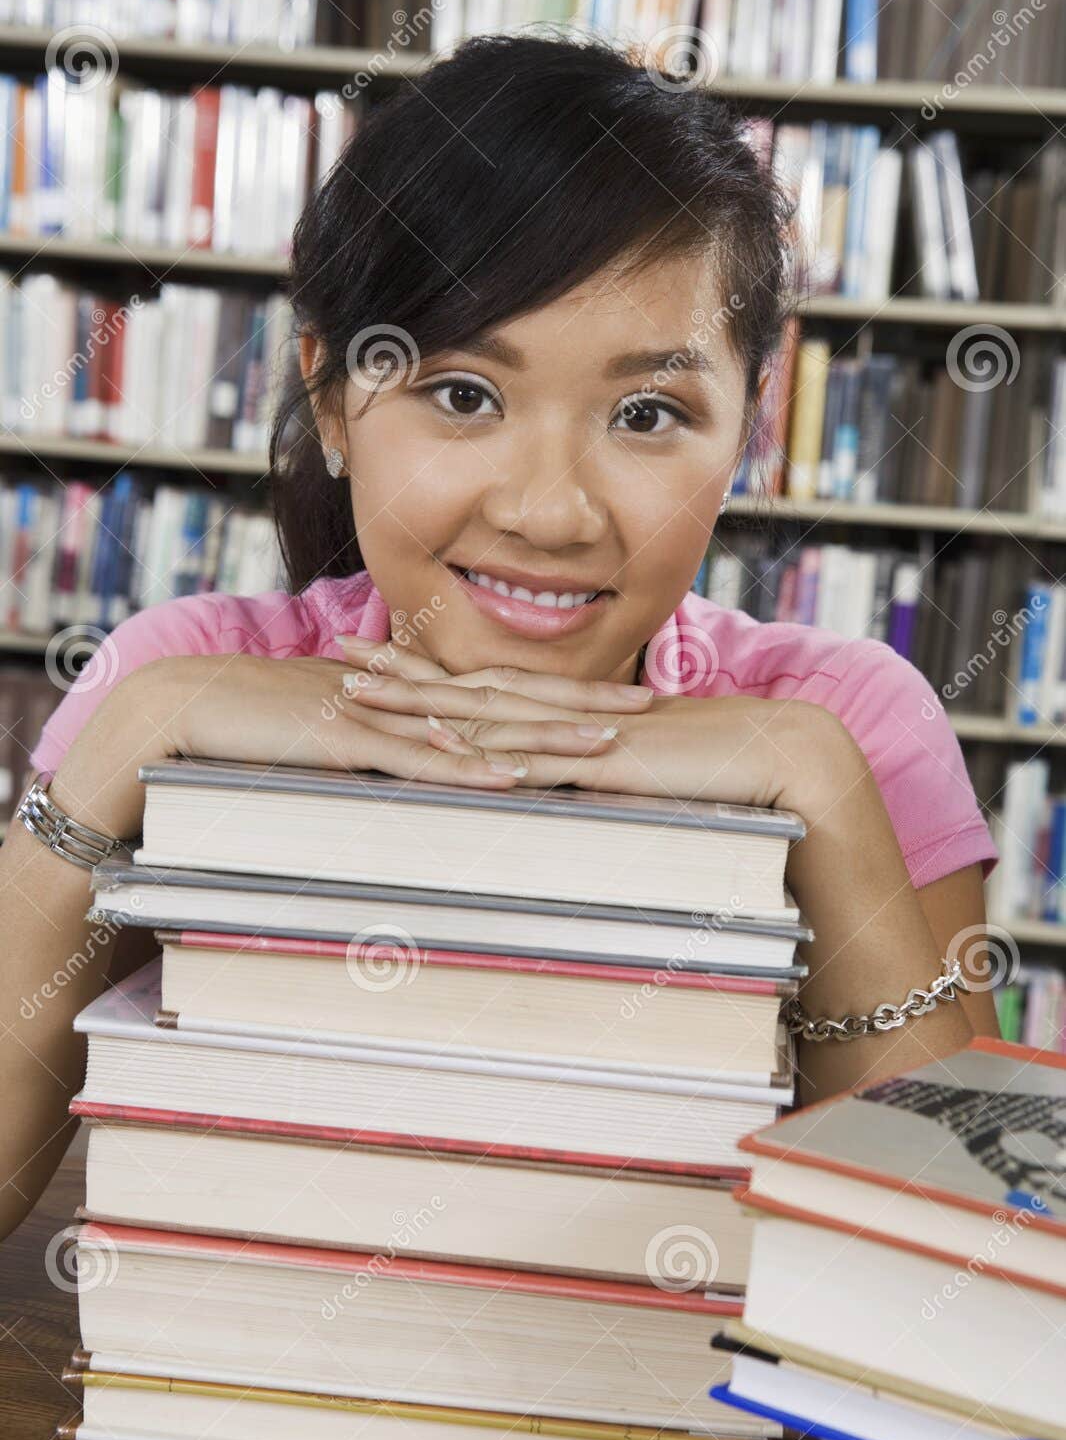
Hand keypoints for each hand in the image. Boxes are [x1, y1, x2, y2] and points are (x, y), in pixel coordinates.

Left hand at [335, 635, 862, 813]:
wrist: (780, 754)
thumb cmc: (718, 765)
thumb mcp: (640, 769)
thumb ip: (594, 774)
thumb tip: (561, 785)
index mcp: (571, 712)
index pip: (487, 685)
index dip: (429, 670)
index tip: (378, 658)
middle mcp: (565, 715)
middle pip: (468, 689)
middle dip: (402, 672)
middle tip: (340, 654)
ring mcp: (580, 737)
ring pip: (483, 718)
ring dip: (419, 707)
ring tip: (361, 697)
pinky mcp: (604, 765)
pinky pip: (533, 762)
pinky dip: (484, 760)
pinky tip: (440, 756)